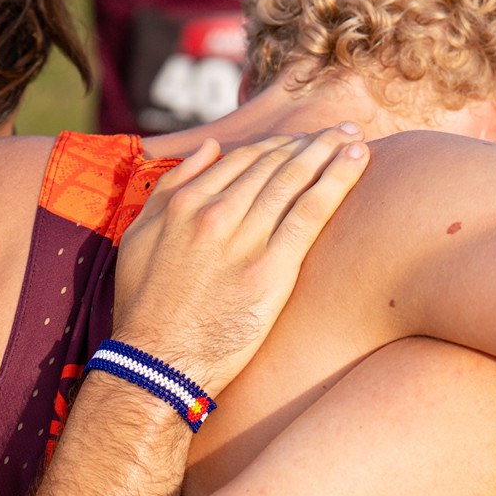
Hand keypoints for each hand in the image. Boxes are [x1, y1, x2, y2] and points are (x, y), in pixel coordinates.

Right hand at [113, 128, 369, 395]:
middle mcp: (215, 214)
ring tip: (354, 136)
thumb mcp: (138, 237)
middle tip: (342, 129)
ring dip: (329, 151)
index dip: (278, 145)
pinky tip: (357, 161)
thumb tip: (209, 146)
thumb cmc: (146, 306)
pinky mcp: (272, 268)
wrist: (156, 366)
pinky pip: (311, 212)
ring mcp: (245, 240)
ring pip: (295, 180)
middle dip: (312, 142)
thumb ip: (170, 187)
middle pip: (275, 164)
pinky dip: (337, 179)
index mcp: (184, 204)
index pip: (243, 159)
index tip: (302, 139)